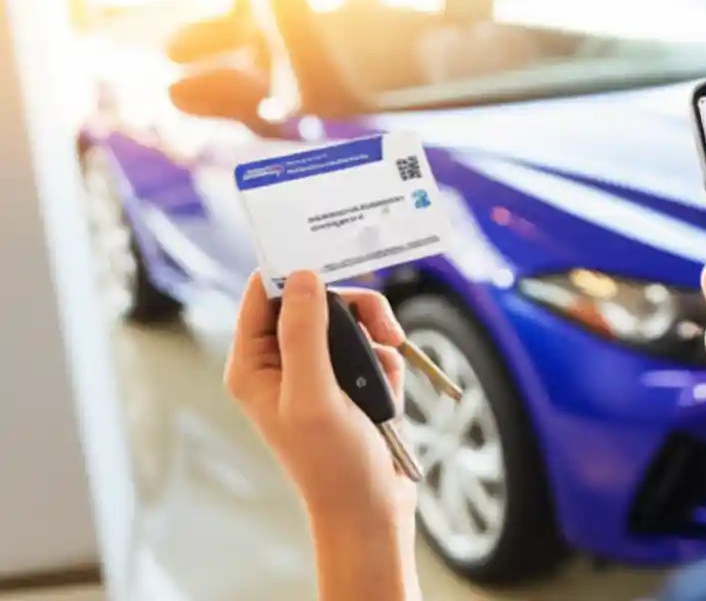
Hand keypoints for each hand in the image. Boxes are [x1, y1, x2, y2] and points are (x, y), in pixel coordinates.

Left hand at [226, 271, 421, 600]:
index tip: (331, 259)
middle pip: (315, 297)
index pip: (265, 293)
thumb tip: (304, 276)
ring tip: (391, 353)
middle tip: (382, 325)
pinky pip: (372, 342)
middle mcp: (282, 361)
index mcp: (254, 364)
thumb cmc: (332, 462)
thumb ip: (305, 333)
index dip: (295, 272)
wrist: (371, 507)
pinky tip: (389, 386)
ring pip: (349, 316)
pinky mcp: (352, 378)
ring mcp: (319, 369)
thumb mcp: (313, 395)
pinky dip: (387, 355)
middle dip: (352, 306)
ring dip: (376, 330)